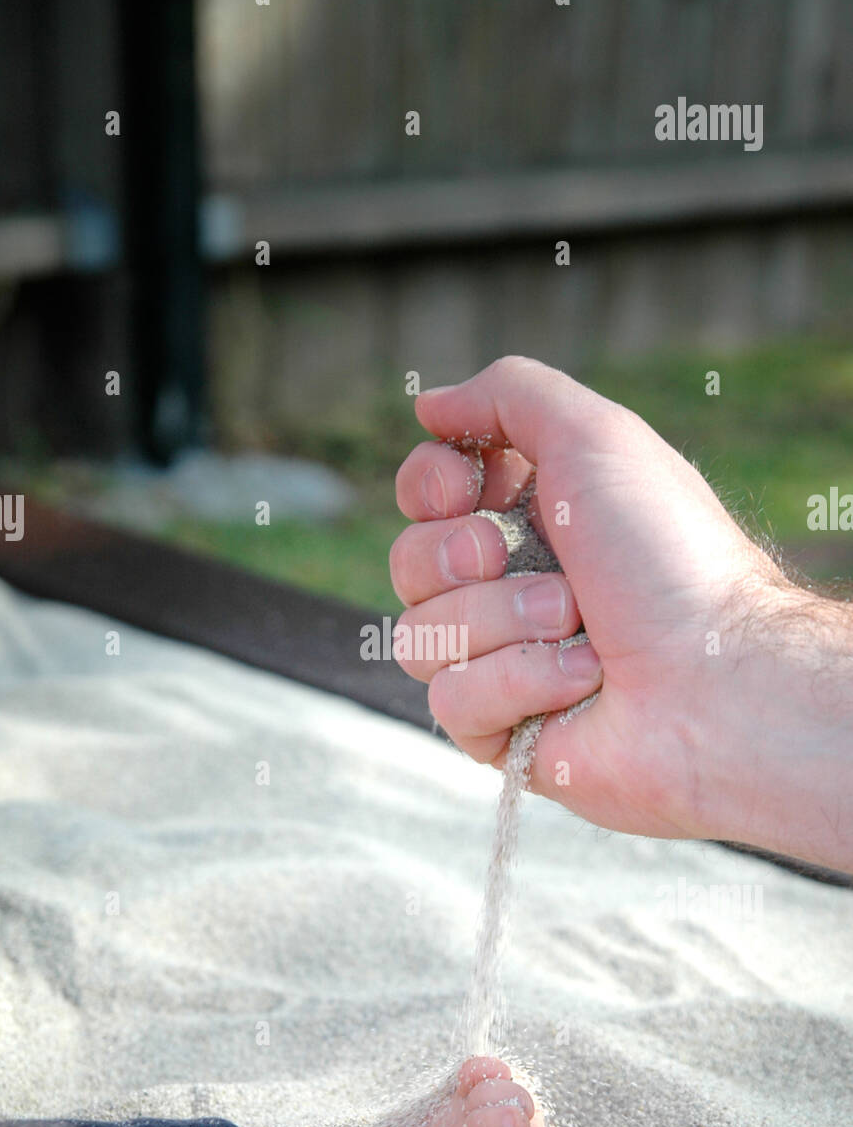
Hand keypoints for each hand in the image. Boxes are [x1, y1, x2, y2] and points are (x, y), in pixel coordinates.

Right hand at [391, 356, 852, 870]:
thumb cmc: (669, 558)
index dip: (429, 487)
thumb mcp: (597, 436)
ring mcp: (503, 661)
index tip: (465, 490)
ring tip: (577, 627)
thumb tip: (428, 406)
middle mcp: (511, 587)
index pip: (423, 494)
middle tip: (548, 569)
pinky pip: (449, 701)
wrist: (717, 678)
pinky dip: (518, 683)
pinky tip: (579, 686)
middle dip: (465, 558)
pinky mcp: (501, 731)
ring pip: (419, 636)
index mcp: (532, 518)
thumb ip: (507, 395)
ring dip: (503, 623)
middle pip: (409, 562)